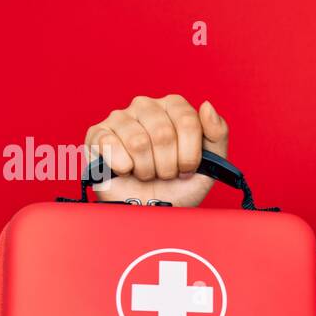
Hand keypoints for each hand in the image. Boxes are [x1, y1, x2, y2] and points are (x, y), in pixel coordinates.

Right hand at [83, 94, 228, 206]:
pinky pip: (112, 147)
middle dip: (168, 165)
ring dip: (146, 169)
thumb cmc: (178, 185)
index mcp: (174, 106)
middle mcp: (146, 105)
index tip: (187, 168)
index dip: (189, 154)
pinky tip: (124, 169)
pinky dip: (123, 167)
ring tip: (146, 172)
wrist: (150, 210)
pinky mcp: (97, 134)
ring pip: (138, 142)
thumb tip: (207, 106)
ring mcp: (120, 117)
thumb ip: (218, 134)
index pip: (188, 121)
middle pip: (164, 134)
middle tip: (165, 173)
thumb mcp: (210, 164)